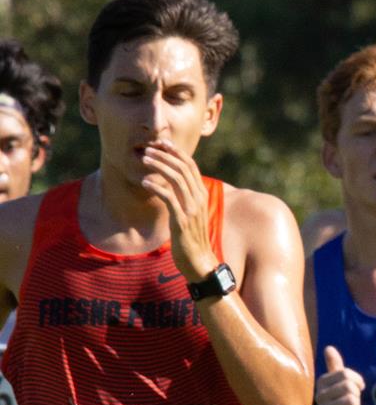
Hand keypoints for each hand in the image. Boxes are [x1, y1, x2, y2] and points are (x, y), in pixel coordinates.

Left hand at [140, 142, 216, 284]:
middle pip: (183, 167)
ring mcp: (192, 209)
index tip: (162, 143)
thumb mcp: (190, 213)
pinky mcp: (182, 220)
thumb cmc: (192, 238)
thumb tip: (170, 185)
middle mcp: (199, 198)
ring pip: (176, 178)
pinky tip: (145, 182)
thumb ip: (184, 197)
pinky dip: (156, 187)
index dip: (176, 152)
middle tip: (148, 148)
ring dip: (158, 166)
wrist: (200, 261)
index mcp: (201, 194)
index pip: (191, 165)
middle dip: (165, 155)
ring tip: (144, 159)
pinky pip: (169, 198)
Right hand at [314, 346, 363, 404]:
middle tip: (352, 400)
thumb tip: (328, 347)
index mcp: (322, 382)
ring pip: (351, 400)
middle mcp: (320, 395)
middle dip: (356, 393)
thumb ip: (335, 365)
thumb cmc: (339, 399)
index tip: (359, 386)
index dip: (357, 380)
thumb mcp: (338, 381)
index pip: (345, 374)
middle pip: (349, 386)